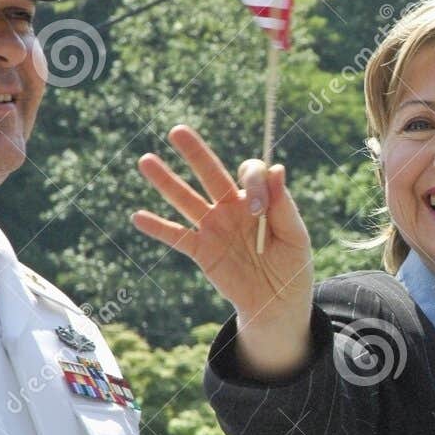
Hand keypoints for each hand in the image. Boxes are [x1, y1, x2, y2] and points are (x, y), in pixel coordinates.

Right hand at [133, 125, 313, 334]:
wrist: (278, 304)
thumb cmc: (292, 267)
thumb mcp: (295, 237)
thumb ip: (283, 206)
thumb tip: (277, 168)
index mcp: (258, 200)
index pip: (249, 173)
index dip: (254, 183)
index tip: (258, 209)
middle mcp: (231, 208)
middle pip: (210, 174)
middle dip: (195, 153)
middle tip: (178, 131)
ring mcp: (214, 228)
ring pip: (186, 199)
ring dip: (166, 181)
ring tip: (146, 160)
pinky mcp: (201, 251)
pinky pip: (177, 236)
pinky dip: (158, 228)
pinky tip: (138, 217)